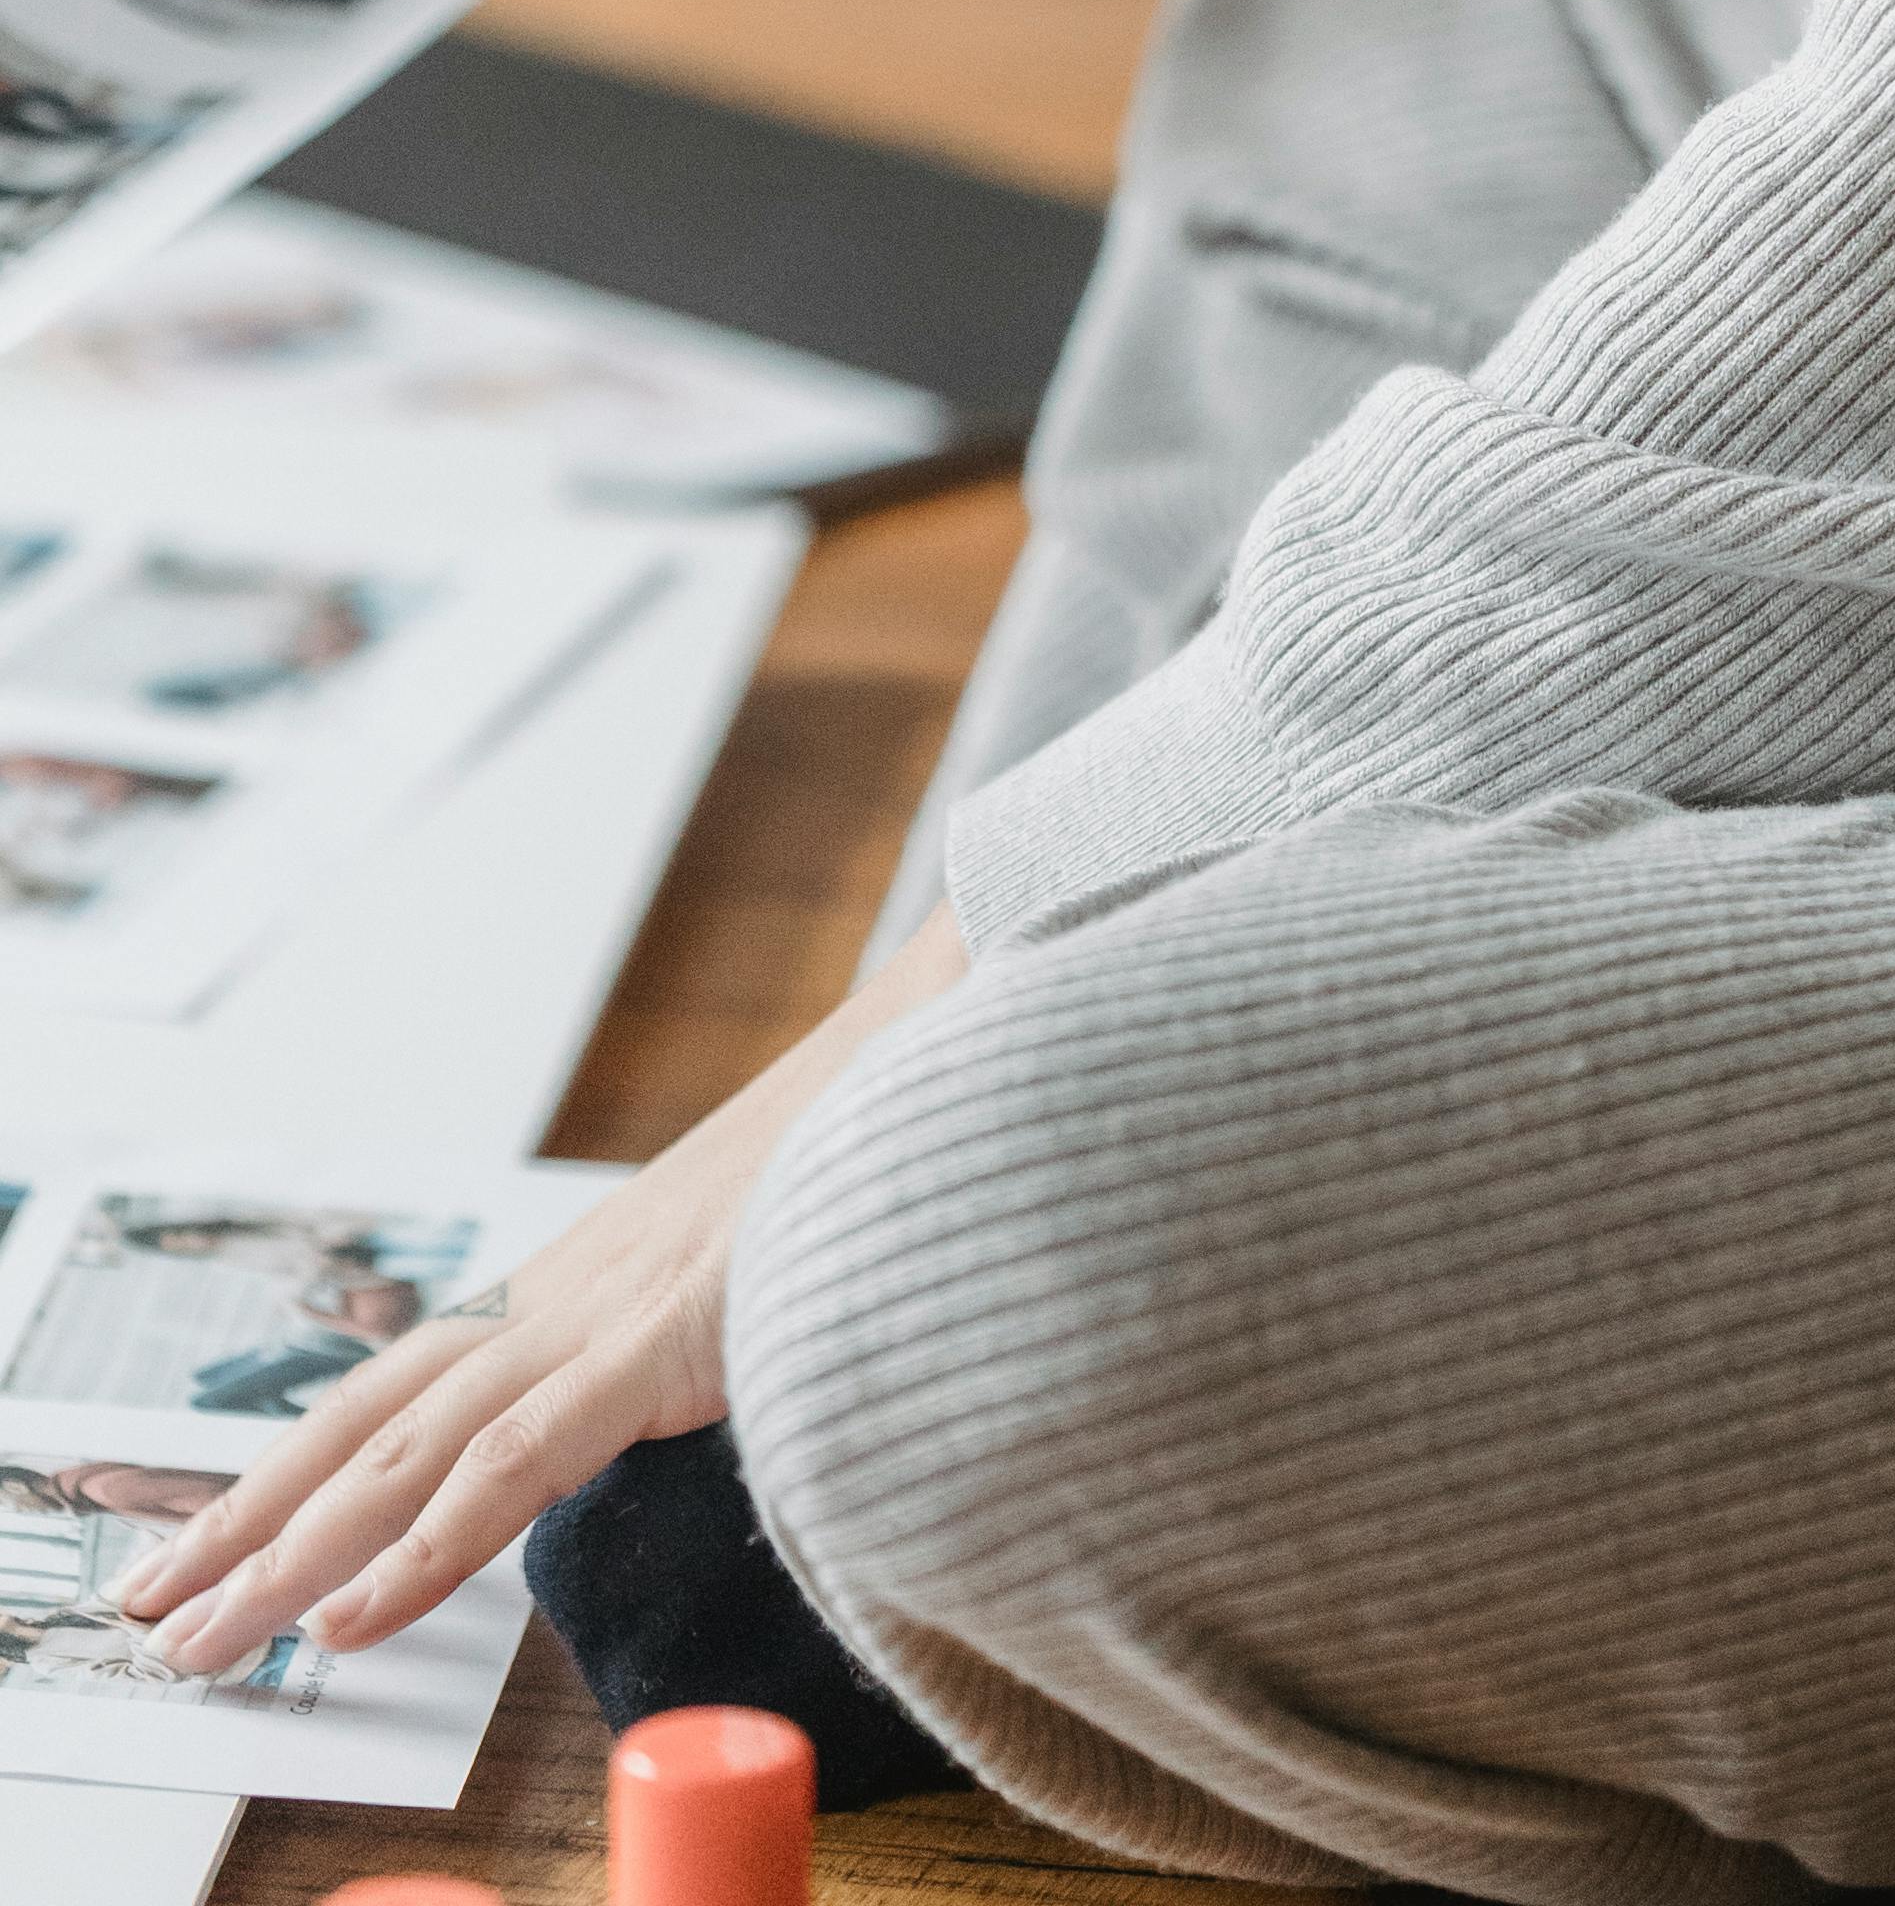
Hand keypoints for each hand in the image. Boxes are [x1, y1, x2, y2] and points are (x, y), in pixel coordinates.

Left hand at [122, 911, 967, 1674]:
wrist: (941, 1055)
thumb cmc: (861, 1165)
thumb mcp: (750, 1269)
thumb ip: (686, 1341)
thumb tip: (665, 1404)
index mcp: (574, 1285)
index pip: (398, 1388)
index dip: (296, 1468)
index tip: (213, 1544)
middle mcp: (560, 1294)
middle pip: (364, 1423)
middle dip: (247, 1522)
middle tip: (153, 1610)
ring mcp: (601, 1312)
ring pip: (403, 1454)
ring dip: (289, 1555)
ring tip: (200, 1638)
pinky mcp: (658, 1340)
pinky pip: (512, 1463)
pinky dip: (422, 1545)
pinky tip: (347, 1613)